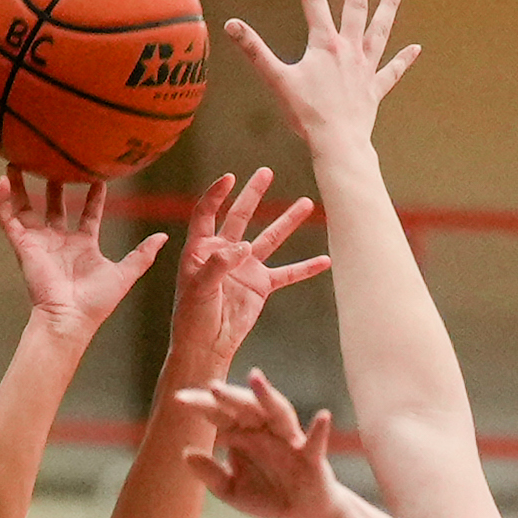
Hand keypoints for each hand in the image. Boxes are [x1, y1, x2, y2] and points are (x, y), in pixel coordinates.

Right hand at [0, 167, 169, 337]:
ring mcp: (40, 242)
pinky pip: (7, 217)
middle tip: (55, 161)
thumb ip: (143, 254)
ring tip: (16, 160)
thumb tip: (164, 236)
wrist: (70, 318)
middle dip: (54, 185)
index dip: (94, 196)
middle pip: (55, 206)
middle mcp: (60, 241)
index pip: (89, 215)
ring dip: (20, 186)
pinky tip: (2, 179)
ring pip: (26, 208)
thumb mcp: (125, 273)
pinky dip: (2, 199)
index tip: (98, 177)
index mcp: (84, 245)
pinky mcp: (22, 245)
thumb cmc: (96, 302)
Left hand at [172, 168, 331, 370]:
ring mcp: (245, 268)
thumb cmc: (192, 316)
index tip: (230, 178)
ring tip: (306, 203)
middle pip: (240, 216)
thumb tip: (245, 246)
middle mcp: (224, 253)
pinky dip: (306, 268)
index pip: (207, 213)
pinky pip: (287, 274)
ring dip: (287, 222)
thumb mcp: (199, 288)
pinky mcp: (261, 286)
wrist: (207, 345)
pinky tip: (324, 260)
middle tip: (266, 172)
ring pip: (269, 239)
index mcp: (201, 249)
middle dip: (253, 194)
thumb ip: (219, 265)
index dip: (217, 194)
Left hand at [178, 370, 344, 517]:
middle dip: (230, 396)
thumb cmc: (267, 495)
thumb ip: (210, 475)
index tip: (179, 400)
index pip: (219, 413)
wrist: (302, 511)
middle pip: (246, 407)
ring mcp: (289, 440)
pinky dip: (320, 430)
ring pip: (278, 412)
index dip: (201, 405)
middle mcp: (265, 430)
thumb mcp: (232, 490)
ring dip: (268, 395)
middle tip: (212, 387)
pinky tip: (323, 416)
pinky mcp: (311, 457)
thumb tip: (186, 453)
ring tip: (256, 377)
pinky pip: (315, 442)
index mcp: (243, 434)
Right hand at [226, 0, 420, 146]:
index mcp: (325, 45)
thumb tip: (230, 25)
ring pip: (380, 30)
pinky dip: (403, 60)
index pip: (312, 0)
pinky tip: (416, 49)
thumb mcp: (277, 80)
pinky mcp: (374, 90)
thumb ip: (254, 51)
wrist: (338, 144)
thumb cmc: (307, 115)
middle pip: (355, 5)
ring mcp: (365, 69)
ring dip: (389, 5)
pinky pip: (392, 72)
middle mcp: (349, 50)